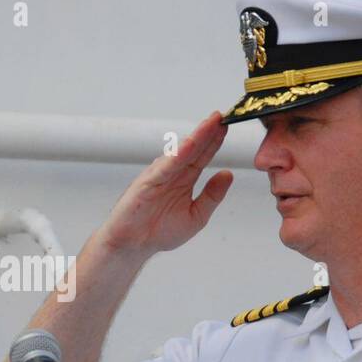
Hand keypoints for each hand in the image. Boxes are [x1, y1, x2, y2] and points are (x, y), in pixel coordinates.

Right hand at [97, 112, 233, 255]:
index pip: (203, 155)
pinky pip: (165, 166)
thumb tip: (228, 174)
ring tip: (211, 123)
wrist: (133, 246)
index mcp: (185, 179)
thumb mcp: (196, 216)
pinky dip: (177, 155)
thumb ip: (212, 196)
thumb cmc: (159, 232)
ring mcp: (160, 175)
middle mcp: (173, 173)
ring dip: (197, 137)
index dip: (215, 140)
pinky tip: (190, 145)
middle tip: (222, 115)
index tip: (227, 125)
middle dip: (208, 131)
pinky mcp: (147, 182)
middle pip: (194, 148)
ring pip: (182, 152)